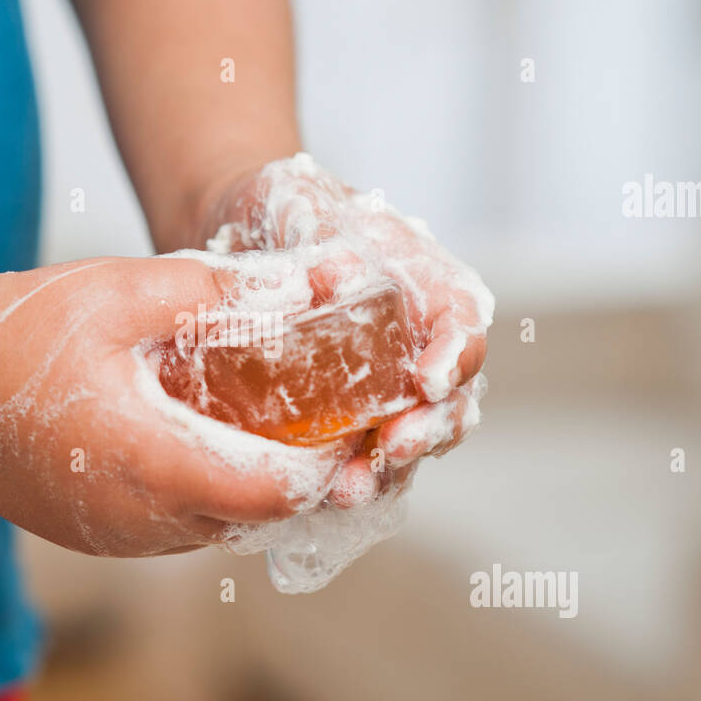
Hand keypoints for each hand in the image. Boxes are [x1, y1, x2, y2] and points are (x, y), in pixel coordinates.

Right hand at [0, 258, 349, 555]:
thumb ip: (221, 290)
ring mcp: (105, 535)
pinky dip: (200, 502)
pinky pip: (167, 533)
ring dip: (245, 495)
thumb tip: (312, 282)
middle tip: (317, 428)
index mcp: (151, 461)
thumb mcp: (125, 289)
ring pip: (210, 533)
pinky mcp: (84, 536)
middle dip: (293, 483)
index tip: (346, 429)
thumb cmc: (19, 327)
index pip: (273, 495)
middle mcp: (134, 517)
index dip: (322, 469)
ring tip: (265, 436)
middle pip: (250, 521)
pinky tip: (200, 449)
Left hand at [194, 154, 493, 504]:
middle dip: (429, 431)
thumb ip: (324, 231)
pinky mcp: (346, 423)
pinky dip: (345, 482)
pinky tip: (319, 498)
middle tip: (397, 446)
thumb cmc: (284, 211)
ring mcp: (386, 390)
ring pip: (409, 442)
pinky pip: (359, 461)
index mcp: (429, 290)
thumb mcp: (304, 203)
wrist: (237, 238)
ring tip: (353, 488)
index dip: (454, 357)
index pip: (462, 328)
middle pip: (450, 402)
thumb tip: (340, 272)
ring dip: (387, 471)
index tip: (428, 380)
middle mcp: (418, 347)